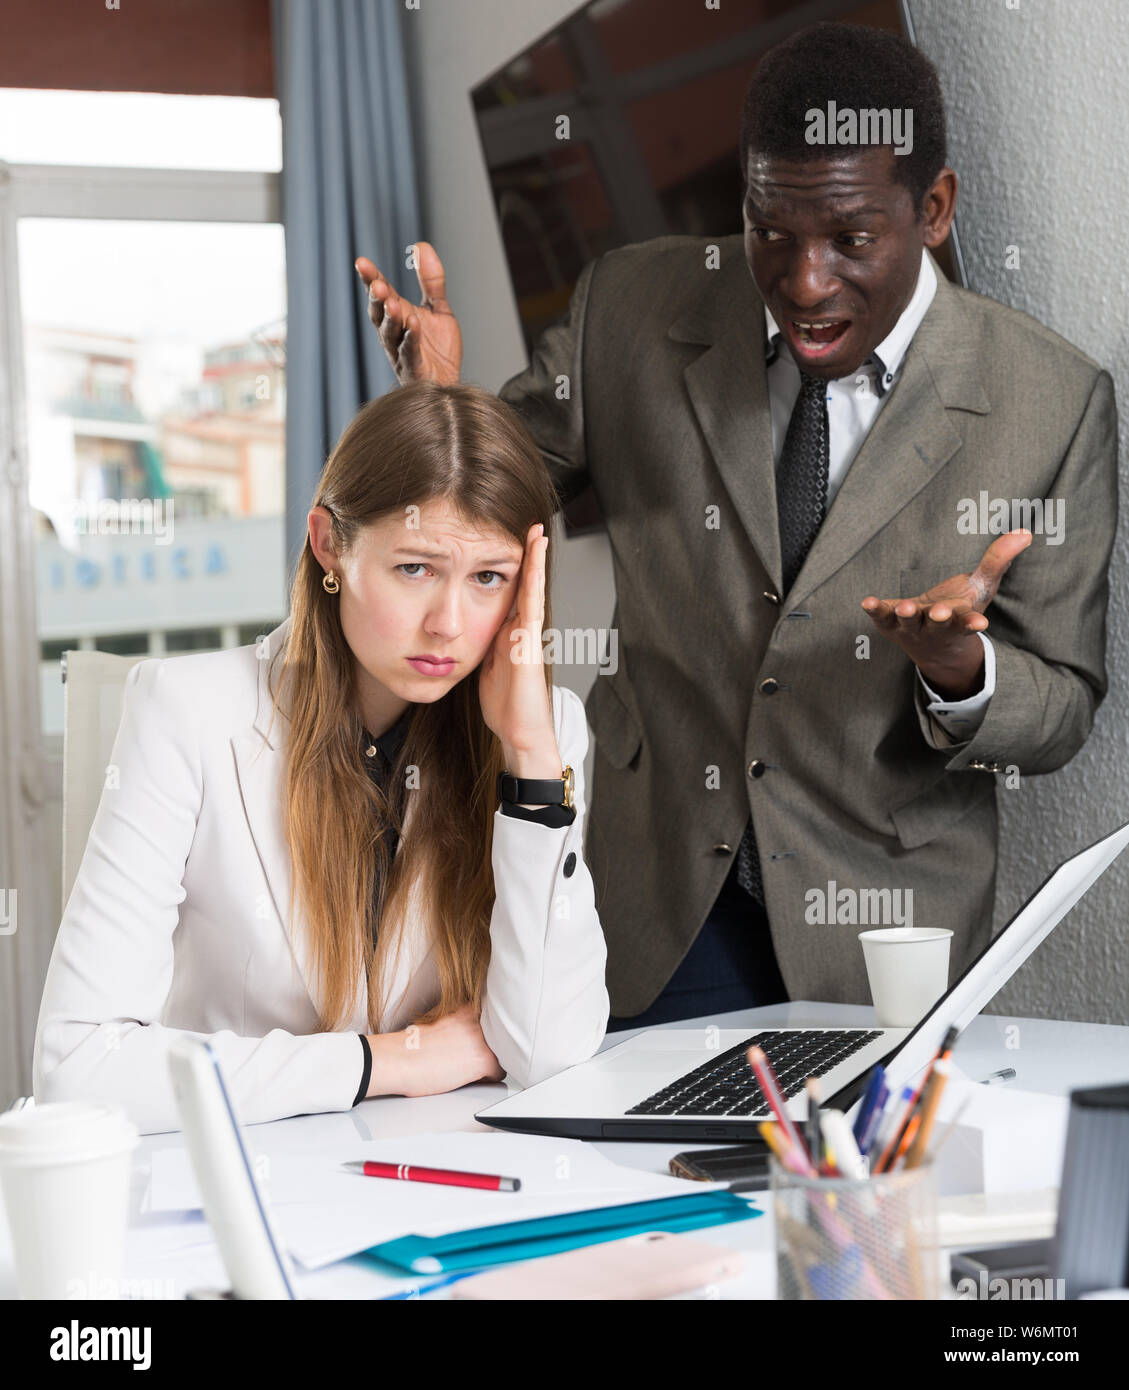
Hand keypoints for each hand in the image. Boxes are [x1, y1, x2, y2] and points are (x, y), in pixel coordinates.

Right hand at [355, 242, 461, 384]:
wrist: (450, 382)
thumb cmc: (437, 350)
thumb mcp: (437, 308)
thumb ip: (431, 280)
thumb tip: (420, 246)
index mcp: (396, 316)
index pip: (380, 294)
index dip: (371, 279)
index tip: (362, 262)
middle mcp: (393, 334)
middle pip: (379, 313)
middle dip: (376, 298)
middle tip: (377, 283)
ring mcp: (400, 353)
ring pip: (390, 334)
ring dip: (390, 317)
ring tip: (392, 302)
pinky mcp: (414, 369)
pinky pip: (410, 352)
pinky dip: (411, 338)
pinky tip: (413, 323)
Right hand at [366, 1003, 503, 1097]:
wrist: (398, 1058)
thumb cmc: (411, 1044)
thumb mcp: (438, 1019)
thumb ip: (458, 1020)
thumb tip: (467, 1032)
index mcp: (468, 1006)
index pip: (493, 1020)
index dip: (485, 1035)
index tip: (474, 1044)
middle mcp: (480, 1017)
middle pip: (500, 1036)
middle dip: (489, 1047)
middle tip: (469, 1057)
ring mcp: (484, 1038)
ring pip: (502, 1053)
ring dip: (489, 1061)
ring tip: (467, 1067)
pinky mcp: (484, 1059)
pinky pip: (500, 1072)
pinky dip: (488, 1078)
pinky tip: (469, 1078)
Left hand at [478, 523, 560, 773]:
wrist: (520, 733)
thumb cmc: (504, 707)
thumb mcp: (484, 668)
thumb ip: (480, 647)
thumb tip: (464, 632)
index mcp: (508, 634)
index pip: (508, 593)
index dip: (507, 568)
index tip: (503, 543)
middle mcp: (521, 630)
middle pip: (522, 584)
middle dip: (525, 555)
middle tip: (526, 524)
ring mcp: (528, 635)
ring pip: (531, 589)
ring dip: (534, 559)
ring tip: (536, 531)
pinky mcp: (531, 643)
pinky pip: (532, 605)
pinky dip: (535, 580)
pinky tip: (536, 560)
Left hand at [860, 530, 1031, 699]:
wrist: (933, 647)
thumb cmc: (960, 611)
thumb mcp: (981, 587)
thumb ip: (998, 560)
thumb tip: (1025, 532)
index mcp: (960, 620)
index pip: (968, 622)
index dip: (972, 623)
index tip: (981, 625)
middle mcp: (936, 627)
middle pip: (938, 625)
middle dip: (940, 619)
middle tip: (939, 614)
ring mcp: (912, 627)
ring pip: (909, 623)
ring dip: (907, 616)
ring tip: (906, 609)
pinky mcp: (890, 623)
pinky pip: (882, 618)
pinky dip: (875, 610)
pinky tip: (867, 601)